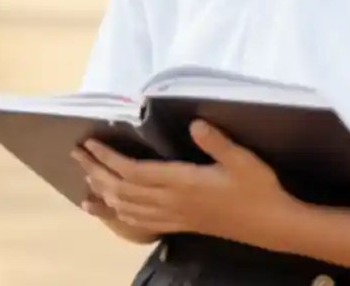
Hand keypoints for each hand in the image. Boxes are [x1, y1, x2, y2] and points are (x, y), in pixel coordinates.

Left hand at [72, 120, 303, 244]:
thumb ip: (217, 142)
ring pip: (127, 207)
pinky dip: (119, 213)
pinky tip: (111, 208)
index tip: (90, 143)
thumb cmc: (259, 188)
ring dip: (103, 190)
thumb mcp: (244, 160)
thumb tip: (196, 123)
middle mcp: (173, 202)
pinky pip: (141, 222)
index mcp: (183, 183)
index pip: (134, 171)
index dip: (109, 158)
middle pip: (122, 189)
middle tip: (77, 153)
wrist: (273, 225)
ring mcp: (175, 216)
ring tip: (86, 175)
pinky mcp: (181, 224)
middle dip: (97, 170)